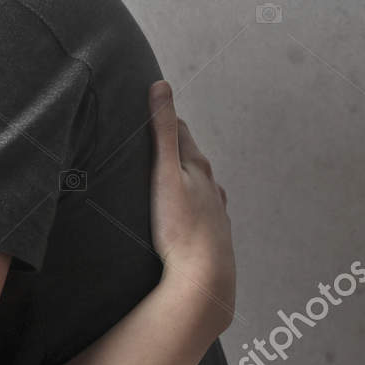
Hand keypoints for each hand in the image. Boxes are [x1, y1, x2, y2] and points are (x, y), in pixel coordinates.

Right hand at [146, 81, 234, 334]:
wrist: (204, 278)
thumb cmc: (180, 226)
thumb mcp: (165, 173)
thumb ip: (162, 131)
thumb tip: (161, 86)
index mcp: (199, 167)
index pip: (180, 131)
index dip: (164, 119)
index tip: (148, 109)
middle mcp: (212, 186)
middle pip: (191, 159)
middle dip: (173, 149)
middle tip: (149, 141)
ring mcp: (215, 212)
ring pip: (199, 188)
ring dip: (183, 180)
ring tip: (164, 179)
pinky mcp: (213, 236)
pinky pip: (200, 213)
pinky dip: (189, 206)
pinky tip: (181, 216)